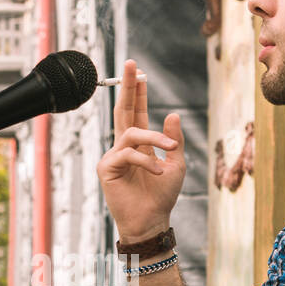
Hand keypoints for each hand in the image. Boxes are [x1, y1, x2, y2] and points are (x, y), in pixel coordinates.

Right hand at [97, 60, 185, 243]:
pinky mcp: (107, 168)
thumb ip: (173, 140)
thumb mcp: (176, 164)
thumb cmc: (162, 196)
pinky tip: (158, 170)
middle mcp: (124, 147)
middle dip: (128, 86)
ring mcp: (114, 157)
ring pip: (131, 132)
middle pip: (124, 110)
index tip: (139, 71)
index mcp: (140, 144)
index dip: (138, 92)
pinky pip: (128, 154)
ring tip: (169, 149)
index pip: (137, 112)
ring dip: (154, 137)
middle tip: (131, 64)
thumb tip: (173, 114)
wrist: (151, 221)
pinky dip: (146, 160)